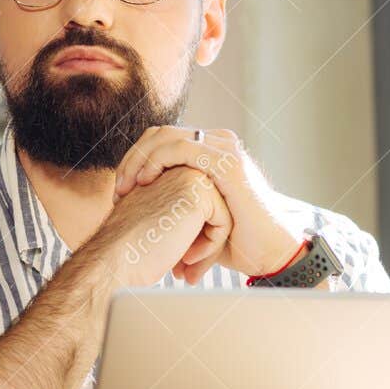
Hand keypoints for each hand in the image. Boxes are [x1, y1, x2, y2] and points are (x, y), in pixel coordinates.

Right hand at [92, 162, 231, 289]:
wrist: (112, 259)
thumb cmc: (131, 250)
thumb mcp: (158, 224)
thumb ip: (180, 216)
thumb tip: (208, 229)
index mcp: (166, 173)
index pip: (201, 207)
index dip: (194, 238)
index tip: (179, 261)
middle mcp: (178, 167)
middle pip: (214, 210)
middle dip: (204, 243)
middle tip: (185, 268)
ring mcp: (188, 175)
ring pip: (222, 215)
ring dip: (208, 248)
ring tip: (187, 267)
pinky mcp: (198, 191)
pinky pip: (224, 222)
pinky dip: (210, 247)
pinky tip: (186, 258)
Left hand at [112, 125, 304, 279]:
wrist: (270, 254)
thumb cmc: (236, 242)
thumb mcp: (198, 215)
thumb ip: (174, 200)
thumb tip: (135, 209)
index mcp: (211, 150)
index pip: (162, 139)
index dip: (136, 160)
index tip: (121, 191)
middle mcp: (218, 143)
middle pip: (160, 134)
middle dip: (132, 159)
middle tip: (119, 190)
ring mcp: (225, 149)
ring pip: (165, 137)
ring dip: (139, 161)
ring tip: (127, 189)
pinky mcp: (228, 162)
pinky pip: (181, 149)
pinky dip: (155, 162)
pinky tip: (144, 183)